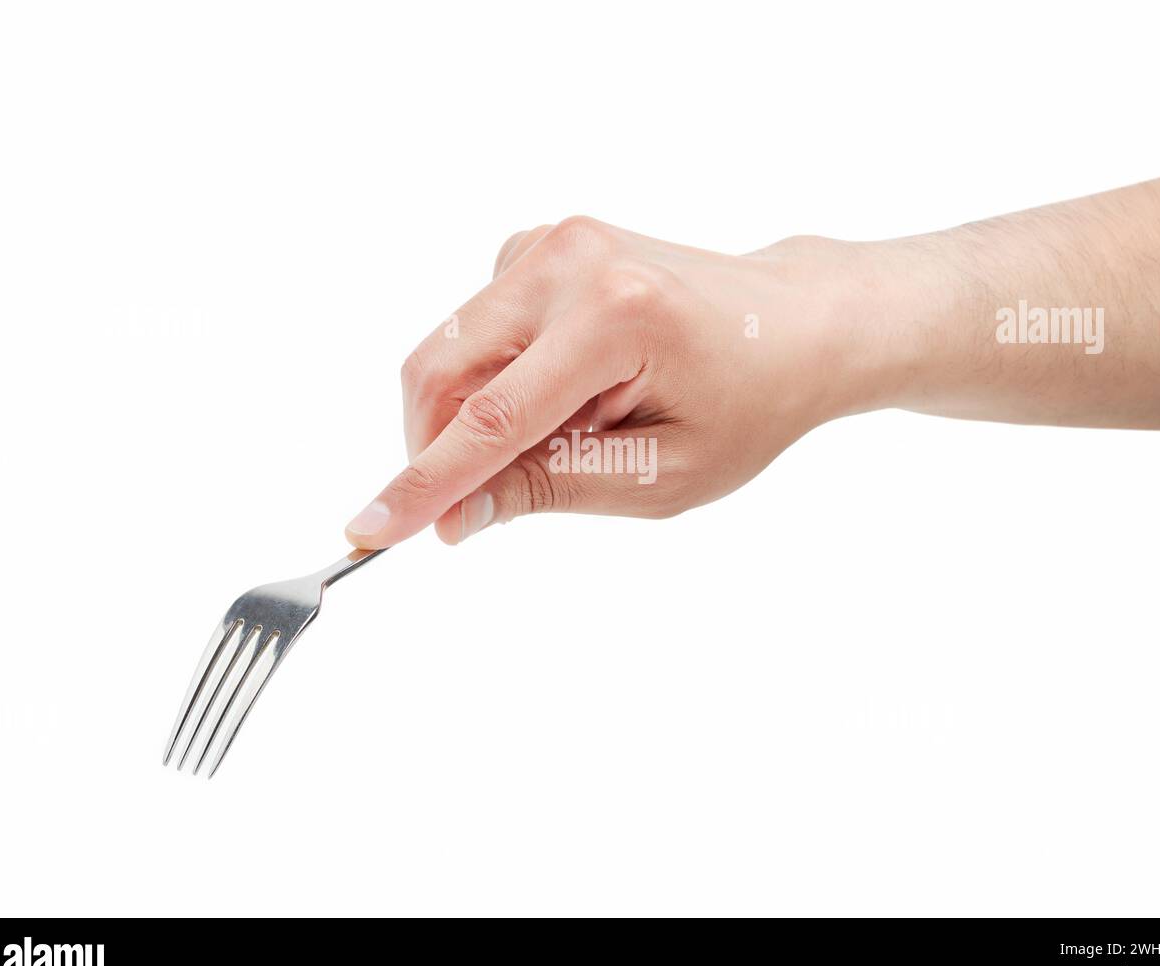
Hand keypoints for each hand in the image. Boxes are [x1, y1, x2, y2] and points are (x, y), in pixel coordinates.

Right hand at [344, 216, 893, 546]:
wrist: (793, 324)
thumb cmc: (747, 403)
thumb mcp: (661, 474)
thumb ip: (550, 488)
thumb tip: (454, 515)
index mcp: (616, 316)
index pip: (491, 419)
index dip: (423, 483)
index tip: (367, 530)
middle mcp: (571, 260)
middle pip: (442, 370)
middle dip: (437, 447)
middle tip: (480, 502)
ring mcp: (551, 241)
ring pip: (452, 352)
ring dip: (483, 412)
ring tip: (577, 426)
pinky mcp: (539, 245)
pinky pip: (477, 330)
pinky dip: (500, 378)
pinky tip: (570, 388)